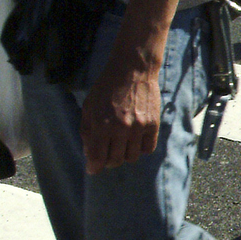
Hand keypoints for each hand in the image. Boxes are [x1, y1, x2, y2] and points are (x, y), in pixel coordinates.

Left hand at [80, 46, 162, 172]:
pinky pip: (147, 149)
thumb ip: (87, 131)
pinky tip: (134, 139)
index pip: (97, 157)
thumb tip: (89, 154)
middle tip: (107, 153)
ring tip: (121, 144)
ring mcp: (138, 128)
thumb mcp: (89, 107)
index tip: (93, 169)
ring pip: (132, 157)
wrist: (132, 70)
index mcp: (101, 125)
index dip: (93, 167)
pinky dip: (140, 148)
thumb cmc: (107, 87)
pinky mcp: (153, 125)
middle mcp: (120, 129)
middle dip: (108, 160)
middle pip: (115, 160)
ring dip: (124, 154)